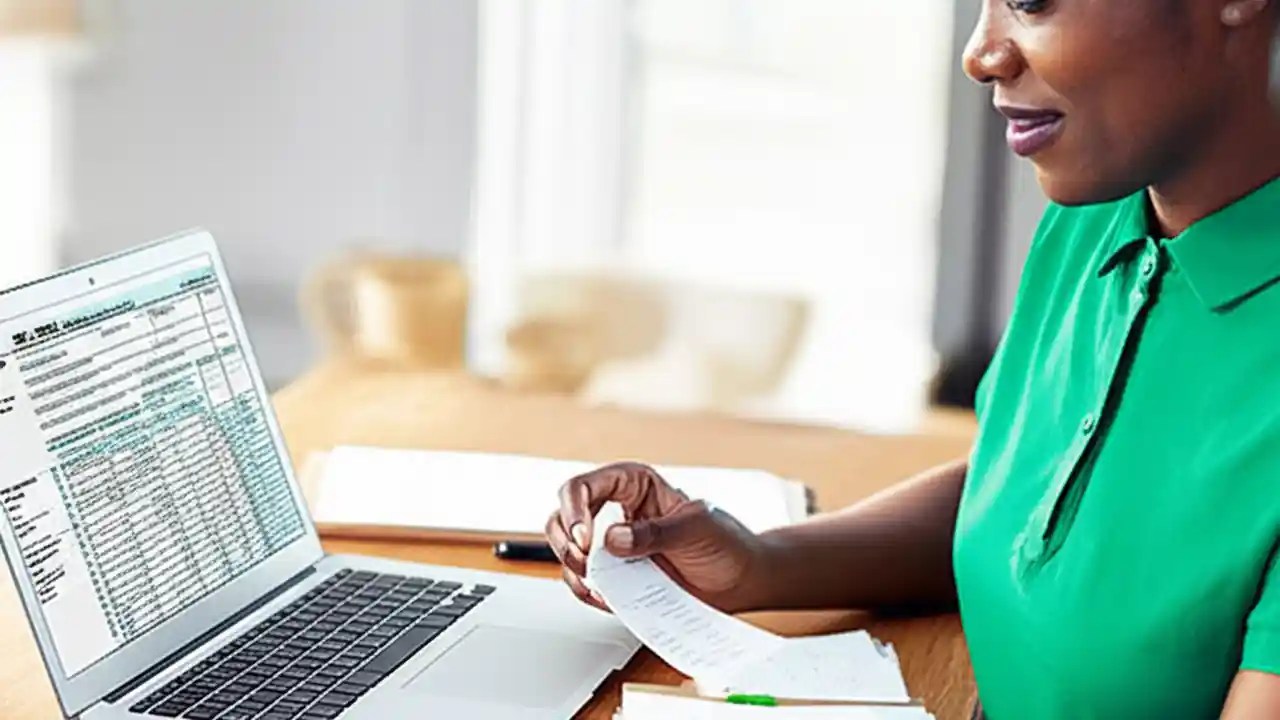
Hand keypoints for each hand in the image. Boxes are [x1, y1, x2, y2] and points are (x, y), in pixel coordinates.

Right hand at [545, 462, 770, 613]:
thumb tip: (613, 539)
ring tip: (592, 584)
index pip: (586, 486)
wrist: (740, 580)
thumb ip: (656, 532)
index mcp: (635, 484)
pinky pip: (583, 579)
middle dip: (565, 540)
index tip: (585, 539)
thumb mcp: (697, 528)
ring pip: (565, 546)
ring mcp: (613, 543)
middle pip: (563, 514)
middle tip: (583, 563)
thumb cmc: (726, 543)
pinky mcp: (616, 573)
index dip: (575, 510)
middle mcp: (617, 510)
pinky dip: (584, 590)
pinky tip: (601, 597)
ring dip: (569, 567)